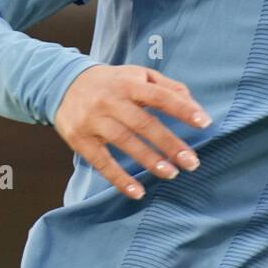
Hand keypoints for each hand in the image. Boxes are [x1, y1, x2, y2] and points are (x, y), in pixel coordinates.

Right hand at [53, 64, 211, 200]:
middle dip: (169, 144)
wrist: (63, 83)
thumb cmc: (112, 82)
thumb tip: (192, 103)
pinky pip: (101, 162)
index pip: (160, 96)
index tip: (204, 124)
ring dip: (149, 160)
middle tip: (191, 162)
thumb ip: (165, 86)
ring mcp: (94, 121)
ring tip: (171, 174)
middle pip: (143, 123)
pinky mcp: (80, 139)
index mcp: (128, 84)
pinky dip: (119, 179)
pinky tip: (137, 192)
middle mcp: (110, 101)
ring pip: (124, 142)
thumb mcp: (137, 75)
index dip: (182, 109)